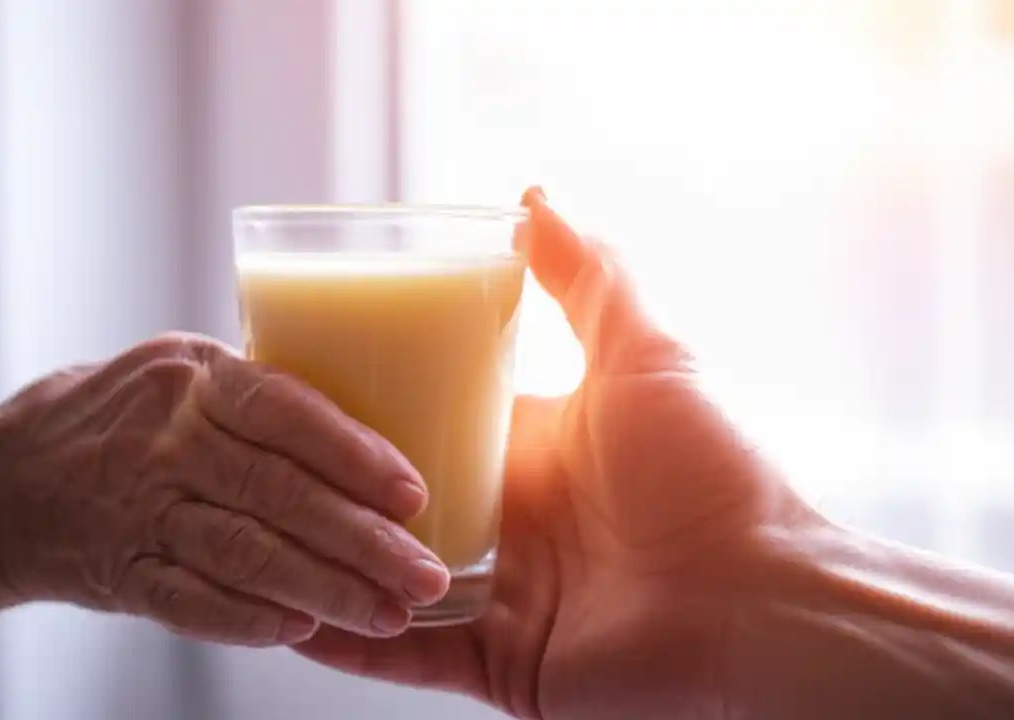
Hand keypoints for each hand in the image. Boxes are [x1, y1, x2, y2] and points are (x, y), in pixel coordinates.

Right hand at [0, 334, 449, 673]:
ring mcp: (135, 510)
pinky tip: (304, 633)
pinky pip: (190, 603)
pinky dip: (248, 621)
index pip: (285, 410)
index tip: (415, 494)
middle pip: (277, 493)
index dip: (354, 453)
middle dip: (361, 541)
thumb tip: (374, 423)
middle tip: (426, 575)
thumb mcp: (176, 372)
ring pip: (243, 554)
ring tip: (390, 614)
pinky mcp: (116, 573)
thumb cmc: (113, 417)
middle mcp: (163, 440)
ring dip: (324, 591)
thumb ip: (255, 395)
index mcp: (193, 376)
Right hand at [295, 188, 812, 717]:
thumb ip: (588, 278)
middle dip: (331, 486)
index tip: (298, 375)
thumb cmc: (712, 475)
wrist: (764, 606)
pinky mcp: (502, 662)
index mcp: (530, 447)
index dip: (368, 400)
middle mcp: (510, 519)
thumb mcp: (644, 357)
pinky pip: (408, 656)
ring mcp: (501, 594)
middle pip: (396, 500)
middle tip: (250, 461)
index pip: (427, 418)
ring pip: (387, 576)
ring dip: (329, 563)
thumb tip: (533, 194)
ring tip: (249, 539)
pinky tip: (288, 619)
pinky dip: (349, 646)